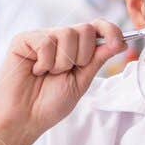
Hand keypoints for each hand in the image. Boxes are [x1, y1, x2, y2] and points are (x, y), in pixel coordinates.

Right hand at [0, 19, 125, 144]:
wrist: (25, 117)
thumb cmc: (51, 102)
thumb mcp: (82, 80)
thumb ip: (98, 59)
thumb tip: (120, 42)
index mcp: (76, 48)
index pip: (97, 27)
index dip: (111, 30)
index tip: (119, 42)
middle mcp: (60, 38)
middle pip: (85, 29)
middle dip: (82, 56)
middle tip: (65, 73)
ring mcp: (42, 37)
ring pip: (67, 34)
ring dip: (62, 62)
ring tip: (48, 74)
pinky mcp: (24, 39)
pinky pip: (46, 42)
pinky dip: (45, 62)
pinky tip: (35, 70)